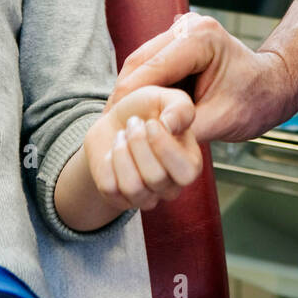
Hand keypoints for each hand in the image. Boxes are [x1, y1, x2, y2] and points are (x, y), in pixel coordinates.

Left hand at [84, 85, 202, 213]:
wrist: (116, 120)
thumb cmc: (146, 110)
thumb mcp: (167, 99)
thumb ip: (180, 108)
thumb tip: (170, 127)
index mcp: (190, 164)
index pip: (186, 172)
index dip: (164, 146)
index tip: (151, 123)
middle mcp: (171, 186)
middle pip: (156, 178)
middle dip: (138, 143)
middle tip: (133, 123)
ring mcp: (145, 196)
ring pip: (133, 187)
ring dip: (121, 152)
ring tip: (122, 136)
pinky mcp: (119, 198)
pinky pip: (110, 188)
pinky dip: (107, 163)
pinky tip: (112, 151)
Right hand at [107, 12, 295, 144]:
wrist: (273, 86)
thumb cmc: (256, 101)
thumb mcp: (223, 120)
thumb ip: (185, 127)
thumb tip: (151, 134)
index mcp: (200, 38)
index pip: (150, 70)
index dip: (129, 101)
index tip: (112, 126)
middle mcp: (187, 26)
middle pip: (139, 62)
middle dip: (124, 96)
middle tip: (108, 127)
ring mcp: (181, 29)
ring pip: (140, 62)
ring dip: (130, 92)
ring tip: (118, 121)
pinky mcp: (177, 40)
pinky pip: (150, 64)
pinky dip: (141, 87)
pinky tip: (135, 110)